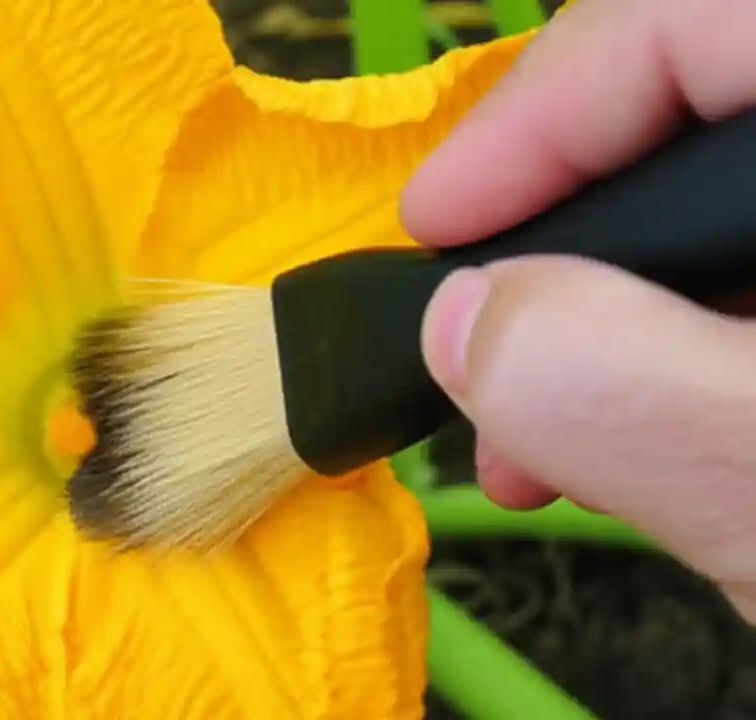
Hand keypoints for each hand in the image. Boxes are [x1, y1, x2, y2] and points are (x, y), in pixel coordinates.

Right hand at [402, 0, 755, 621]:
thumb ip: (618, 386)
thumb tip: (464, 318)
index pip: (680, 22)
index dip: (531, 120)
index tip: (432, 236)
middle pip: (679, 112)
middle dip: (554, 257)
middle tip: (475, 380)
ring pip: (704, 200)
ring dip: (600, 322)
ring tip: (537, 452)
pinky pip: (741, 270)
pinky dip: (674, 350)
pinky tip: (633, 443)